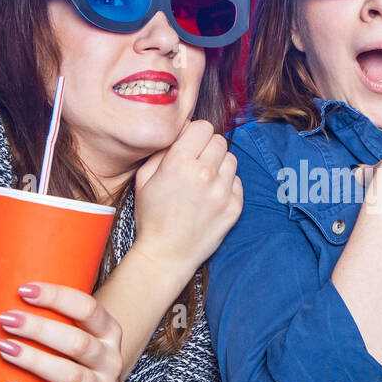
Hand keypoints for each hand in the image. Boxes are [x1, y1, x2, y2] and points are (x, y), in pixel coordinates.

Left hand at [0, 281, 125, 381]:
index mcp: (110, 334)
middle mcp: (111, 361)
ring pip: (70, 375)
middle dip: (39, 329)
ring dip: (35, 360)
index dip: (57, 297)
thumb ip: (59, 319)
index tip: (24, 290)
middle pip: (77, 342)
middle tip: (6, 319)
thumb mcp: (83, 337)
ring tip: (4, 348)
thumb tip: (4, 289)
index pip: (89, 309)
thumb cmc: (81, 365)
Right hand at [131, 119, 242, 272]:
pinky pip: (237, 182)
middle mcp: (204, 174)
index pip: (203, 127)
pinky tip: (211, 197)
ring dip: (220, 165)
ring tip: (205, 180)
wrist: (166, 254)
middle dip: (208, 148)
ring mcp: (222, 191)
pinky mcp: (235, 207)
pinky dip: (227, 185)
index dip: (195, 134)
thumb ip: (163, 150)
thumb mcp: (144, 178)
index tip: (191, 144)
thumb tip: (183, 130)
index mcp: (179, 163)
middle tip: (198, 163)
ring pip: (232, 159)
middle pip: (220, 140)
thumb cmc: (152, 216)